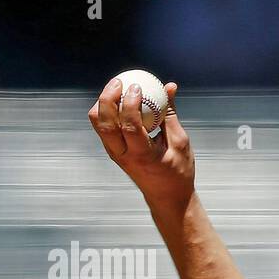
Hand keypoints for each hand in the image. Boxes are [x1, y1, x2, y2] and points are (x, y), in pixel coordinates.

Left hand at [88, 76, 194, 214]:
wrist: (167, 196)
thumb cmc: (178, 171)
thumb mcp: (180, 142)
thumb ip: (171, 114)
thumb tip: (169, 87)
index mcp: (143, 156)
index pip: (129, 126)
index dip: (131, 103)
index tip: (138, 87)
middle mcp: (123, 155)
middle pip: (104, 123)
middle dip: (107, 98)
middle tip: (119, 82)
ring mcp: (114, 153)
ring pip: (98, 124)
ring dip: (103, 103)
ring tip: (117, 88)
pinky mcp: (112, 150)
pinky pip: (103, 126)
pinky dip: (107, 110)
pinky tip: (119, 100)